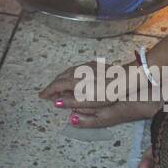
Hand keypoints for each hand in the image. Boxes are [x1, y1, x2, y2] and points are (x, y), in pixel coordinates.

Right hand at [39, 61, 162, 127]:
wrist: (126, 78)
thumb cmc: (109, 92)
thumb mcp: (90, 101)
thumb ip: (72, 101)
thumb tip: (56, 102)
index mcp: (75, 80)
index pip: (57, 86)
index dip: (48, 91)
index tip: (41, 96)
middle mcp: (78, 71)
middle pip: (61, 77)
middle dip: (53, 84)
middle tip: (47, 92)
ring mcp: (86, 66)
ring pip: (68, 71)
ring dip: (61, 78)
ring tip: (58, 85)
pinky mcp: (95, 65)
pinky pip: (76, 68)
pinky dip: (70, 73)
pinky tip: (74, 76)